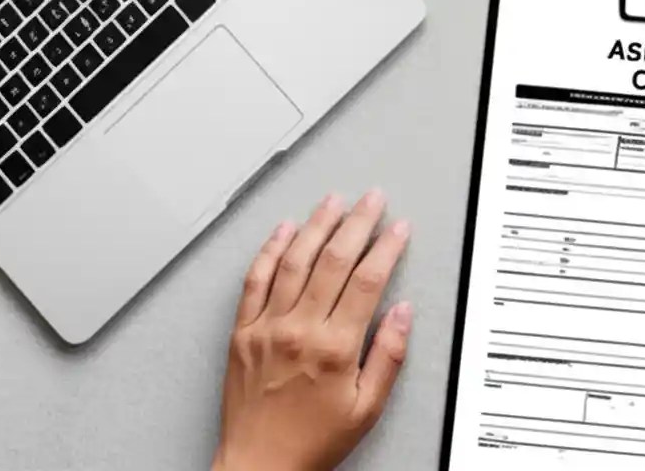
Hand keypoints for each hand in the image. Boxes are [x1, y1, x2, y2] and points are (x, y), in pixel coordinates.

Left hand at [213, 190, 411, 470]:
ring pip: (294, 260)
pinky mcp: (242, 332)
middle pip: (334, 260)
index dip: (386, 248)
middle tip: (372, 200)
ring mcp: (266, 327)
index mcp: (334, 348)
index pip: (367, 281)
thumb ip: (388, 356)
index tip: (398, 229)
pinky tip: (284, 230)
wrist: (258, 466)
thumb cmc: (311, 443)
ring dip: (316, 225)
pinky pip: (255, 280)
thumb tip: (402, 313)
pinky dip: (270, 250)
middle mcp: (298, 330)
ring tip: (333, 202)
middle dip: (357, 222)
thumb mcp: (367, 408)